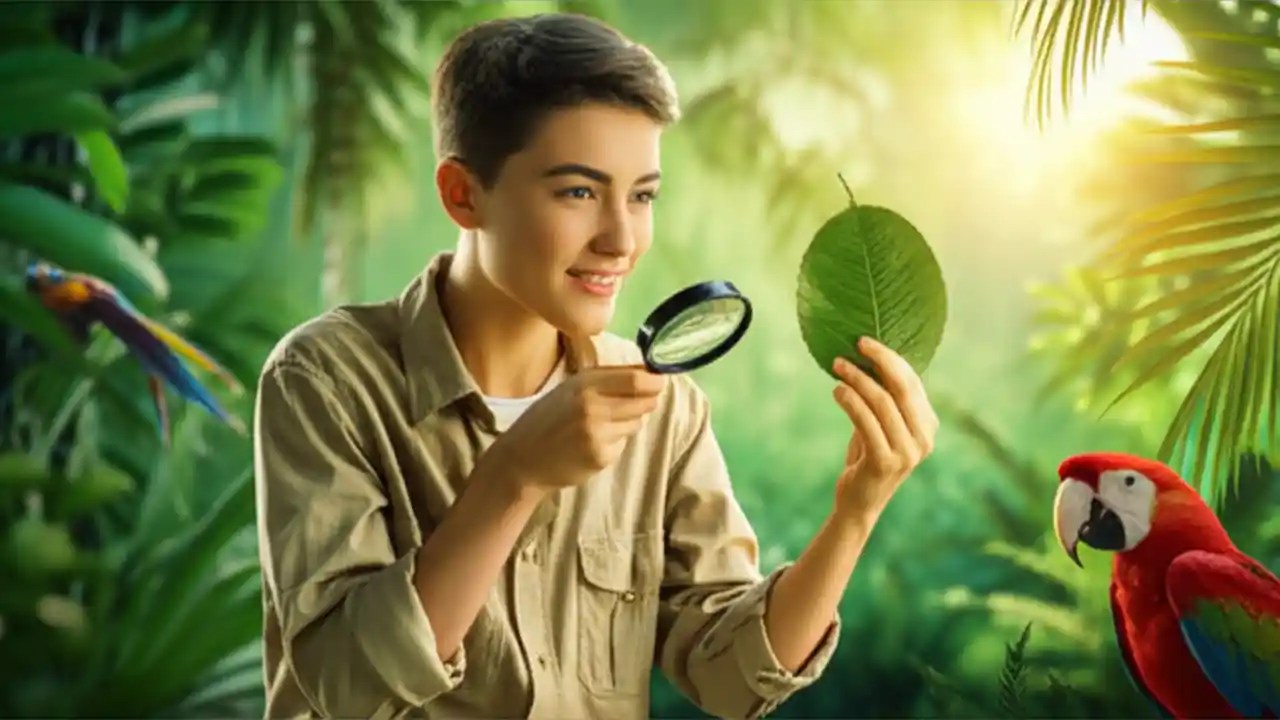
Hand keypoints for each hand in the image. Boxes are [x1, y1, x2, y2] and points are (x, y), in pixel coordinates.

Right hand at [478, 364, 666, 496]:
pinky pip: (623, 444)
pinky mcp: (601, 457)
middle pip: (644, 401)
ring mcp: (598, 434)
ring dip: (629, 421)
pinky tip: (593, 443)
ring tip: (603, 424)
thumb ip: (607, 380)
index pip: (636, 378)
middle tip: (639, 402)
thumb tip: (649, 373)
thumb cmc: (548, 418)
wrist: (522, 458)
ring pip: (636, 422)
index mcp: (585, 383)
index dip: (655, 379)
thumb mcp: (571, 388)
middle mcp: (593, 407)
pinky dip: (615, 442)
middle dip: (648, 400)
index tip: (660, 380)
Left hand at [830, 336, 938, 518]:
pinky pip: (866, 422)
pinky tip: (837, 391)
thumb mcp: (880, 424)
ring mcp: (908, 452)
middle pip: (903, 388)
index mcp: (928, 426)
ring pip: (882, 402)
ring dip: (857, 379)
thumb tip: (868, 357)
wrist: (859, 501)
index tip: (865, 342)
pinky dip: (850, 402)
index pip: (913, 382)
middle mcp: (924, 439)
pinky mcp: (885, 462)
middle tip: (855, 345)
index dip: (890, 358)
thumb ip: (884, 399)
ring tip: (837, 366)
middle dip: (879, 361)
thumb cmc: (866, 456)